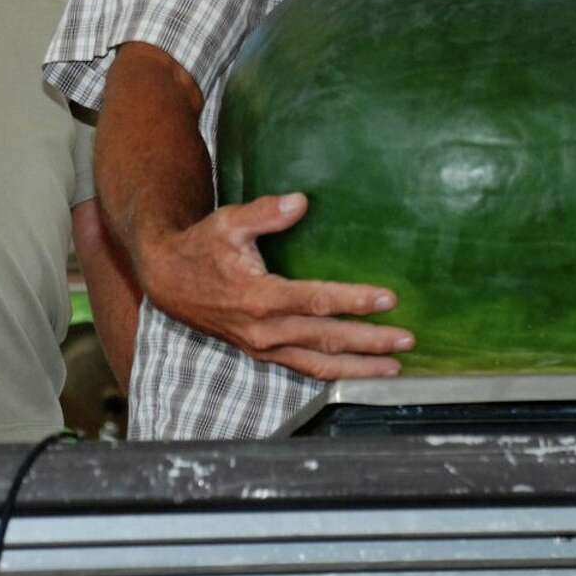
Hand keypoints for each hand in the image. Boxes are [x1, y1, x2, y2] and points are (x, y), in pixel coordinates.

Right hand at [134, 192, 414, 380]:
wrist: (168, 281)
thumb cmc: (201, 247)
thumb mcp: (229, 222)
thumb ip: (266, 213)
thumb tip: (301, 202)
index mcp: (260, 297)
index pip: (317, 301)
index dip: (354, 301)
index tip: (388, 299)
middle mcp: (264, 330)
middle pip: (327, 339)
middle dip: (370, 342)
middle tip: (407, 340)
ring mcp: (263, 347)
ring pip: (318, 365)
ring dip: (358, 367)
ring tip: (394, 367)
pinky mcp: (261, 353)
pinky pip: (303, 370)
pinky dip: (333, 374)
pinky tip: (358, 372)